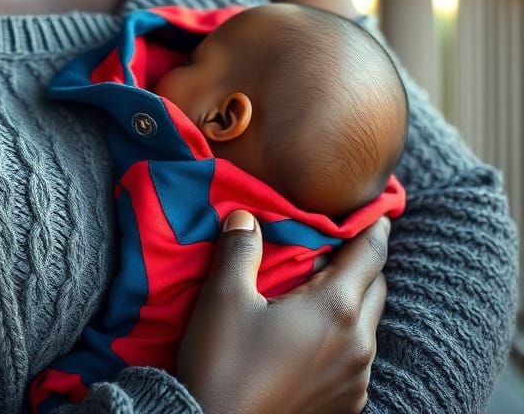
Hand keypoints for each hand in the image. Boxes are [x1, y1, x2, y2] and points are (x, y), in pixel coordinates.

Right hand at [177, 210, 389, 413]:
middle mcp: (358, 344)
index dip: (375, 225)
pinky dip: (344, 335)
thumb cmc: (223, 362)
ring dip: (353, 301)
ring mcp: (357, 380)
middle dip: (363, 261)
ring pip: (368, 324)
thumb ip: (239, 249)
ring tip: (319, 288)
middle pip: (377, 287)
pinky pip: (357, 357)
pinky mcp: (347, 405)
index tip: (378, 207)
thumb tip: (245, 216)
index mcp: (336, 309)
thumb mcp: (224, 297)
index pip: (371, 253)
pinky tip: (311, 335)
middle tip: (338, 244)